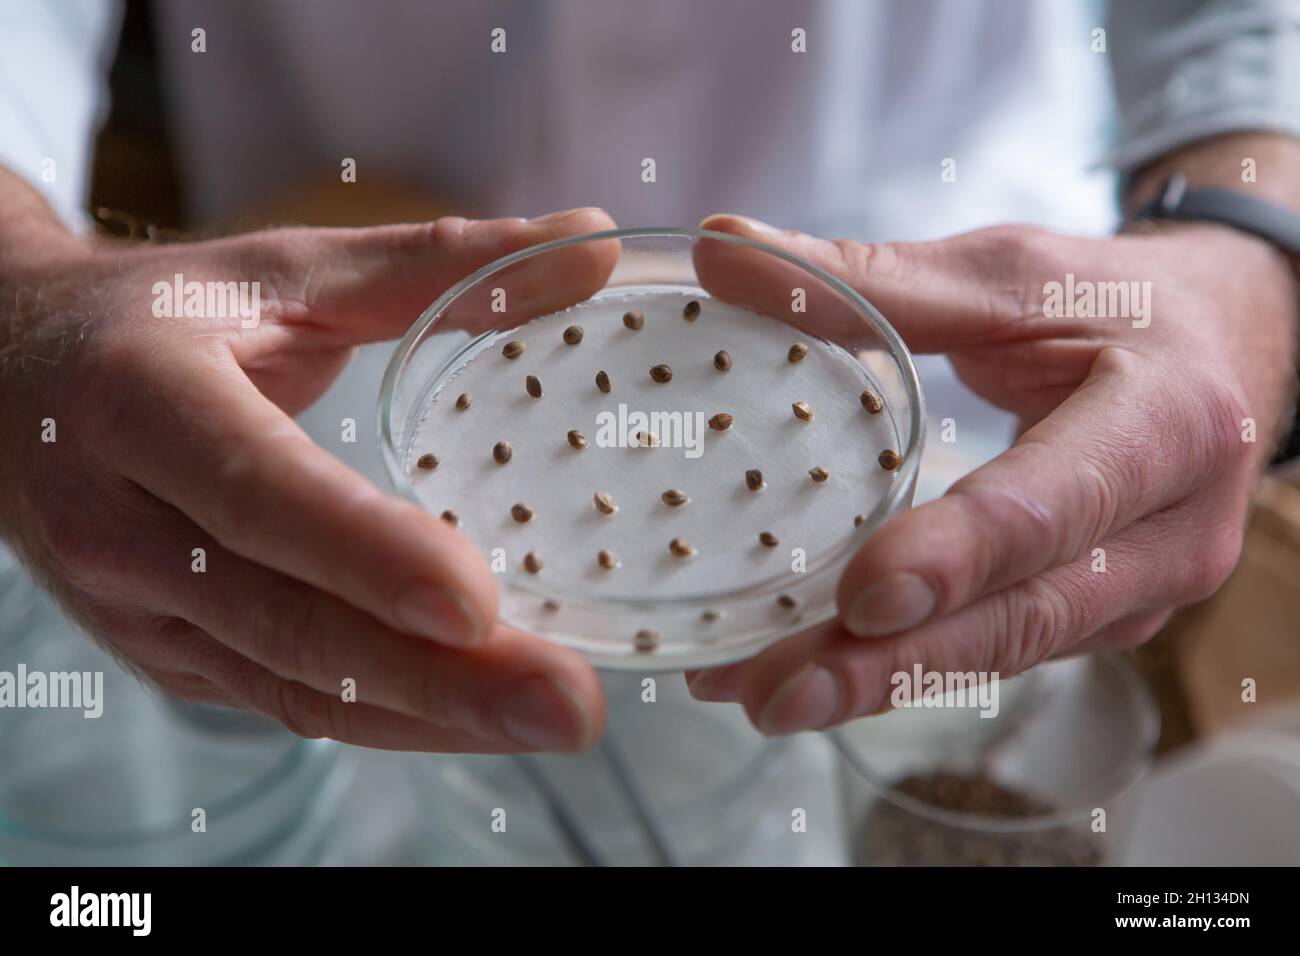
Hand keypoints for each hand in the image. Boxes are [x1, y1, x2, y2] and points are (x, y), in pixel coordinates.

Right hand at [0, 182, 614, 751]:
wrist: (9, 382)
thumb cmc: (160, 316)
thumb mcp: (283, 270)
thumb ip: (439, 263)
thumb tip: (592, 243)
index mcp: (139, 401)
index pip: (255, 492)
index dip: (363, 554)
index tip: (478, 604)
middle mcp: (124, 526)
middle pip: (289, 624)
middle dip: (439, 679)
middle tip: (569, 706)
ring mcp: (140, 609)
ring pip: (295, 687)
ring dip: (432, 717)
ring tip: (555, 722)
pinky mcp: (170, 654)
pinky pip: (286, 702)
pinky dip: (388, 720)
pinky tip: (478, 721)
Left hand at [687, 213, 1297, 733]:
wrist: (1221, 350)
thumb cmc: (1112, 304)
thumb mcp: (1005, 274)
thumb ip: (866, 276)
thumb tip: (718, 247)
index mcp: (1166, 422)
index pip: (1053, 503)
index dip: (958, 554)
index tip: (861, 597)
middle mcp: (1172, 533)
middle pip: (1022, 615)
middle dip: (893, 663)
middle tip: (776, 694)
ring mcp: (1140, 592)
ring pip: (1003, 652)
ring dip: (880, 682)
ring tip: (763, 697)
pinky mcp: (1098, 619)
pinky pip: (995, 651)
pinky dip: (900, 667)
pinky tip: (801, 671)